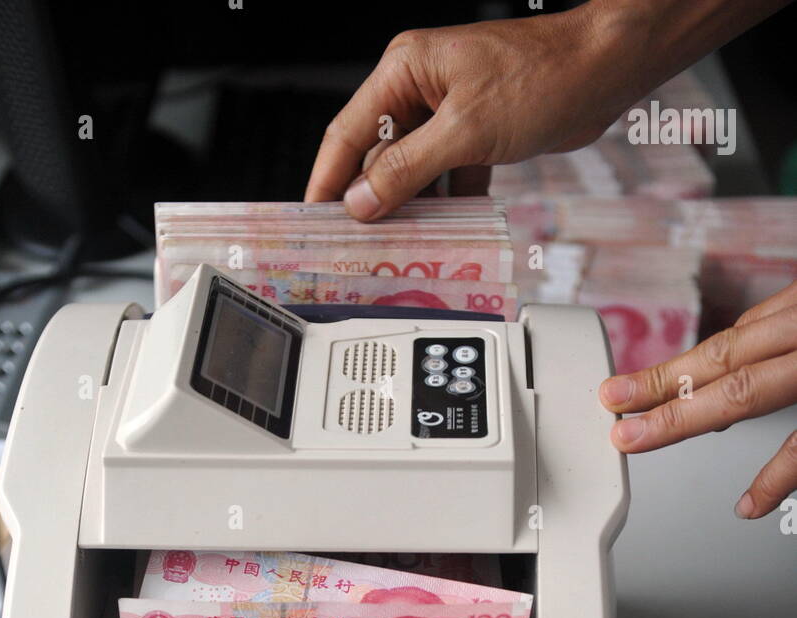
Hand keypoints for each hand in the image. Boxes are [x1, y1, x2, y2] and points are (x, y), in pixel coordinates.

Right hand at [305, 9, 643, 217]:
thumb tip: (362, 201)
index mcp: (405, 70)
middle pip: (378, 155)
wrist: (602, 70)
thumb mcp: (465, 130)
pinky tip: (447, 230)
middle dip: (371, 201)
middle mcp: (420, 88)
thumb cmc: (541, 77)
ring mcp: (449, 111)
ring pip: (414, 170)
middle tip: (358, 247)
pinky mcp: (475, 131)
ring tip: (400, 248)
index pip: (347, 132)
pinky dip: (448, 203)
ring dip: (411, 207)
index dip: (327, 180)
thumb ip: (409, 169)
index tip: (314, 221)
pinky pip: (447, 175)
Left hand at [600, 281, 796, 518]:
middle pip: (720, 358)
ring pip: (744, 391)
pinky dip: (775, 478)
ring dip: (682, 417)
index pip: (731, 341)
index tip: (635, 388)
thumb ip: (786, 334)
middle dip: (659, 383)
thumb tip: (753, 355)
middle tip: (612, 404)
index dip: (678, 368)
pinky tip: (749, 505)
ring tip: (637, 439)